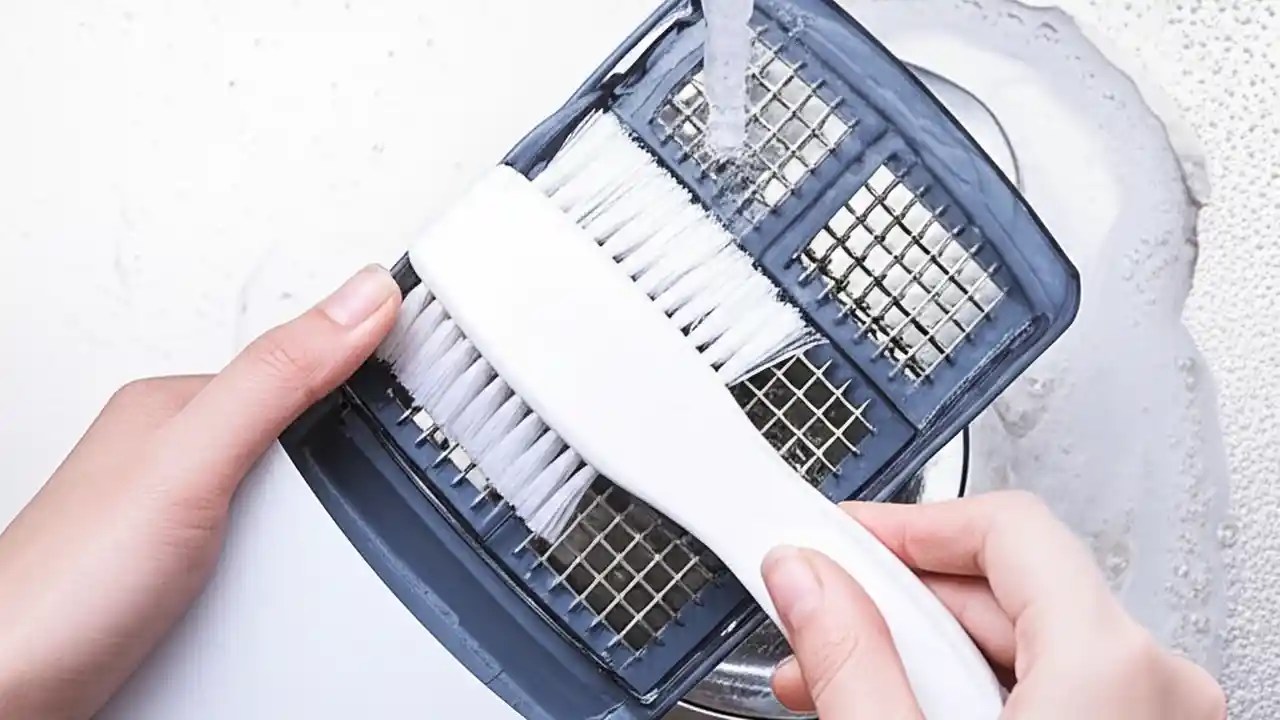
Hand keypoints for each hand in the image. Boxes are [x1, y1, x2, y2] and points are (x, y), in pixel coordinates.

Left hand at [0, 266, 400, 718]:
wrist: (11, 700)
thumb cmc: (60, 590)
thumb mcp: (192, 463)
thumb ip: (278, 378)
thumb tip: (361, 298)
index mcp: (180, 407)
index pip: (302, 365)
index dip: (368, 373)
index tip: (438, 372)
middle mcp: (179, 458)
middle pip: (305, 446)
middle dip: (341, 479)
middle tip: (364, 505)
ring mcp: (183, 521)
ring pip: (291, 513)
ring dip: (313, 545)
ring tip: (312, 566)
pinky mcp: (187, 579)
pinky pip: (269, 562)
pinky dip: (289, 581)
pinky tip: (282, 595)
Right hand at [763, 491, 1226, 718]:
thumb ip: (850, 661)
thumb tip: (803, 579)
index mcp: (1113, 668)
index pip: (1003, 525)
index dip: (901, 526)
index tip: (829, 544)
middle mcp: (1157, 684)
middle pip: (1005, 585)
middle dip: (896, 604)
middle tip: (815, 623)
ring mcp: (1153, 718)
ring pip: (1023, 642)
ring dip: (925, 656)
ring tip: (842, 691)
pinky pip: (1051, 687)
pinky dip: (974, 692)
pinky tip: (907, 711)